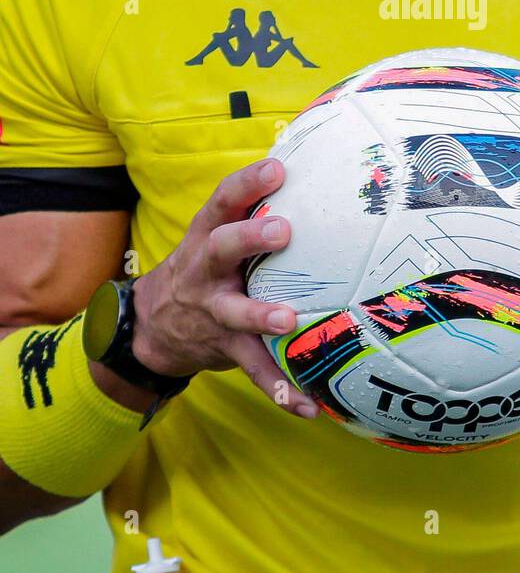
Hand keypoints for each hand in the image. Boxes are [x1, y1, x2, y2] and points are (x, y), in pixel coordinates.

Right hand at [130, 157, 316, 419]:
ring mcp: (213, 311)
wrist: (153, 326)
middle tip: (283, 230)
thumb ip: (255, 210)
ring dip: (261, 316)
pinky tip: (307, 404)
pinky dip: (279, 387)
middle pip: (222, 247)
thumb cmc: (207, 267)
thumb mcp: (217, 235)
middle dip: (250, 238)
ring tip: (289, 320)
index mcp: (208, 236)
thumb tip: (314, 168)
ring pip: (235, 313)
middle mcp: (207, 270)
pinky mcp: (226, 347)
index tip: (277, 168)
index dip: (248, 182)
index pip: (224, 199)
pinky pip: (253, 368)